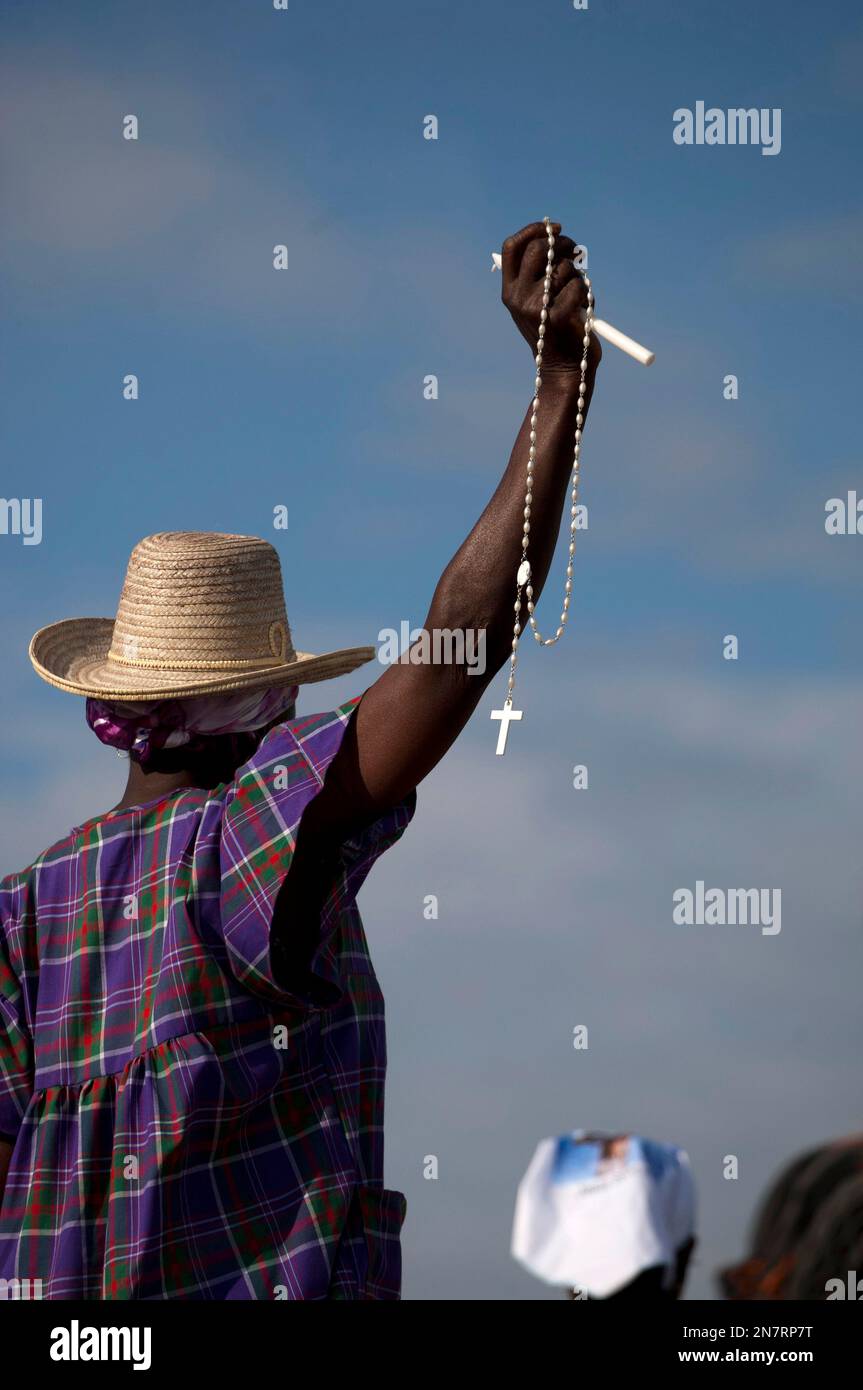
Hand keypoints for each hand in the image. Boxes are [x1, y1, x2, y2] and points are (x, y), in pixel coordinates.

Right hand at [500, 221, 601, 381]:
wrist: (563, 367)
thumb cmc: (556, 330)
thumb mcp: (538, 300)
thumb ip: (537, 273)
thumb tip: (551, 235)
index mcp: (509, 291)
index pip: (512, 246)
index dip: (533, 230)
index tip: (553, 228)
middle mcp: (517, 298)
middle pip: (538, 249)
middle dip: (562, 243)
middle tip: (575, 250)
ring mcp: (535, 308)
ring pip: (563, 268)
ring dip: (578, 275)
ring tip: (578, 294)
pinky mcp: (557, 318)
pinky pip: (578, 287)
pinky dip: (587, 294)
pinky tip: (584, 309)